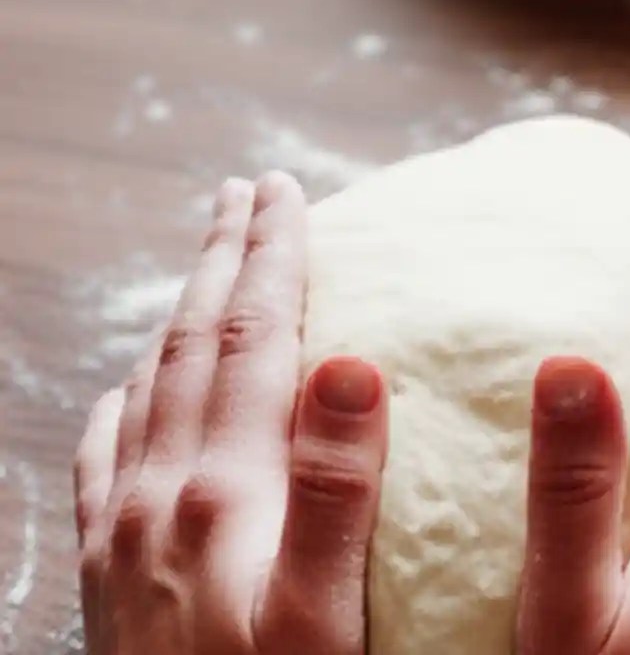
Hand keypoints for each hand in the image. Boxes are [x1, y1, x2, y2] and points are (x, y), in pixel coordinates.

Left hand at [74, 173, 387, 654]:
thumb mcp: (325, 621)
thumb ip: (338, 494)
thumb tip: (348, 367)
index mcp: (225, 492)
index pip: (254, 342)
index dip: (272, 259)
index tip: (288, 192)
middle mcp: (164, 495)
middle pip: (197, 346)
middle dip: (225, 260)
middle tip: (247, 194)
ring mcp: (125, 532)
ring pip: (152, 386)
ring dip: (184, 312)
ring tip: (206, 263)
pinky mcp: (107, 572)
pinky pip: (106, 457)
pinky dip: (126, 399)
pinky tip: (133, 389)